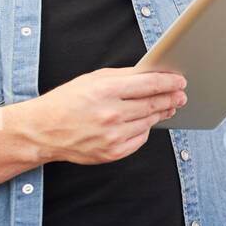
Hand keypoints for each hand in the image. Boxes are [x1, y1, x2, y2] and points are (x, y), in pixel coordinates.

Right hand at [21, 66, 187, 164]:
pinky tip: (146, 122)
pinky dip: (145, 129)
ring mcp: (112, 136)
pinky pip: (140, 139)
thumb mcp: (92, 80)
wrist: (43, 131)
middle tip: (182, 95)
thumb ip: (124, 76)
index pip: (149, 84)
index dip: (169, 82)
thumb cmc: (68, 101)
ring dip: (162, 113)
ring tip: (169, 107)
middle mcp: (110, 114)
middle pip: (153, 104)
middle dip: (171, 98)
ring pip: (149, 122)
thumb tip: (153, 74)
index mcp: (105, 91)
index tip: (180, 81)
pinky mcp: (112, 152)